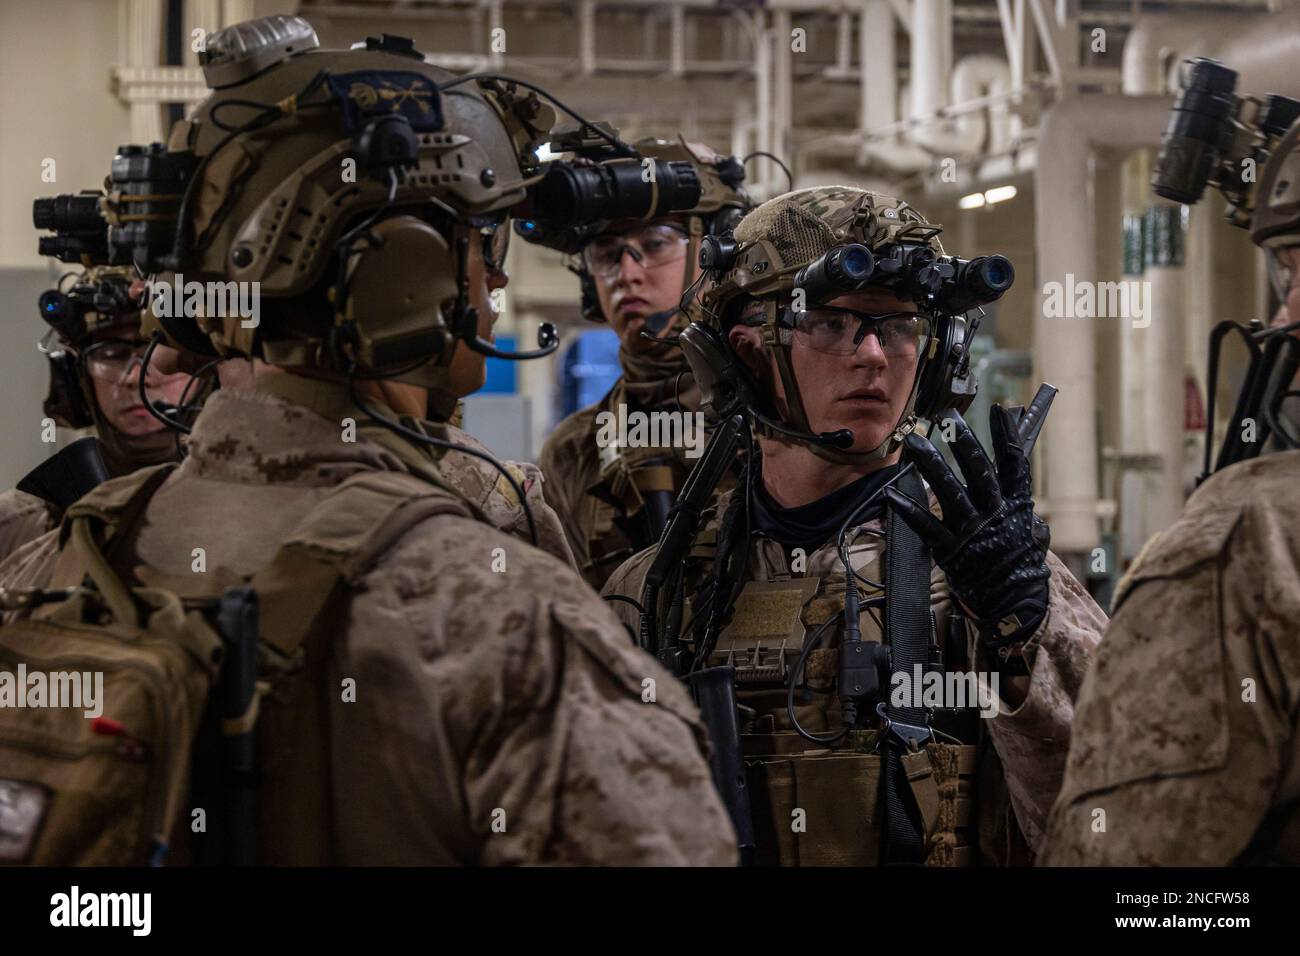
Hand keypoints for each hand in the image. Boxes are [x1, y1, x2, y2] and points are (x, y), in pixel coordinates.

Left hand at [884, 405, 1050, 658]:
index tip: (1001, 411)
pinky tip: (891, 495)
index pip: (1015, 465)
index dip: (1009, 437)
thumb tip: (1026, 491)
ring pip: (950, 491)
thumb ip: (1025, 510)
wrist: (1014, 604)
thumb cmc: (1021, 566)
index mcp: (1015, 507)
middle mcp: (994, 514)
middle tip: (949, 419)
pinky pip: (926, 527)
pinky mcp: (952, 549)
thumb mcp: (1033, 534)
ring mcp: (972, 531)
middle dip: (964, 443)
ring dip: (930, 465)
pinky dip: (908, 511)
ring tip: (914, 443)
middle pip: (979, 472)